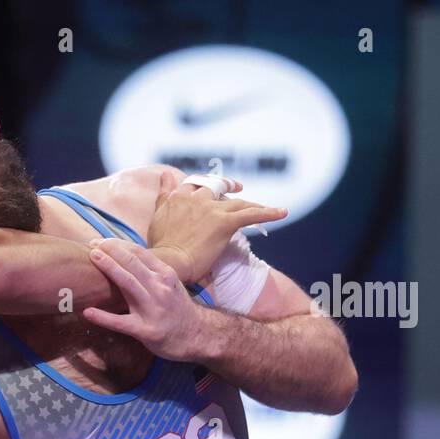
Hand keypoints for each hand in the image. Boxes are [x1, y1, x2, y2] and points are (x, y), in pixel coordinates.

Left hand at [83, 240, 215, 363]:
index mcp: (165, 274)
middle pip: (132, 263)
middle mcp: (160, 288)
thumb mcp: (170, 284)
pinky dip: (103, 317)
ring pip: (128, 284)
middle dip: (110, 251)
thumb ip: (151, 271)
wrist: (197, 335)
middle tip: (91, 245)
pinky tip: (88, 312)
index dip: (118, 245)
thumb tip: (124, 257)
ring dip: (109, 268)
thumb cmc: (177, 308)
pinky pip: (121, 322)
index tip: (100, 241)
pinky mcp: (146, 330)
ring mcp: (153, 309)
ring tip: (92, 258)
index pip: (139, 253)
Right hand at [145, 171, 285, 283]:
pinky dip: (269, 212)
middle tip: (238, 187)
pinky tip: (282, 212)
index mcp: (179, 197)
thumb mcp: (157, 216)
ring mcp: (211, 209)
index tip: (213, 186)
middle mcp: (196, 198)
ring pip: (236, 202)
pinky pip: (251, 215)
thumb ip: (164, 194)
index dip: (206, 183)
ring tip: (263, 206)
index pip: (196, 183)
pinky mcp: (225, 223)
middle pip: (218, 188)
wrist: (169, 261)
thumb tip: (165, 174)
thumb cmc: (160, 246)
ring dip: (251, 202)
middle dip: (228, 185)